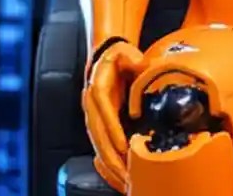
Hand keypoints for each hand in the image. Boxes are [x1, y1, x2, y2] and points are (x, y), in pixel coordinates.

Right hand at [83, 41, 147, 192]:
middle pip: (98, 136)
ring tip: (125, 181)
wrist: (106, 61)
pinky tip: (120, 177)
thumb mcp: (124, 52)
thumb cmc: (119, 58)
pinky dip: (110, 165)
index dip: (112, 128)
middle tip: (126, 174)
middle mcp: (93, 107)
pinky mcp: (101, 127)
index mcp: (98, 89)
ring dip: (111, 166)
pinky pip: (103, 149)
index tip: (123, 145)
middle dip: (111, 157)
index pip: (103, 111)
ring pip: (99, 146)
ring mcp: (96, 119)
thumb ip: (131, 56)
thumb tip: (139, 63)